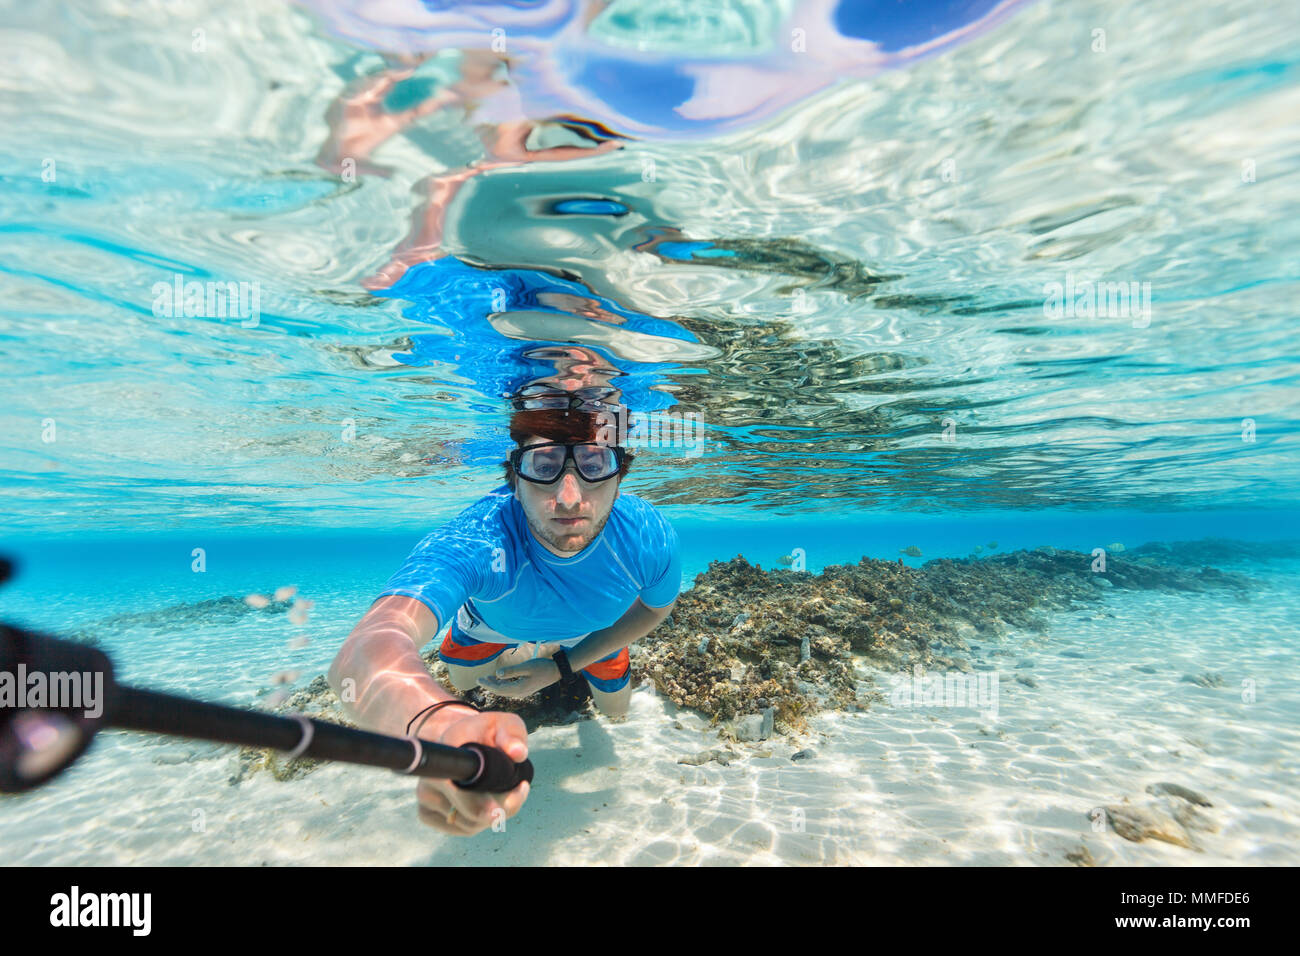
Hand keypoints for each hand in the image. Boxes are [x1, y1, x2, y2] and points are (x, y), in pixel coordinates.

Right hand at [414, 708, 529, 835]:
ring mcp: (425, 795)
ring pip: (469, 824)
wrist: (462, 741)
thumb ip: (513, 735)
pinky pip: (463, 829)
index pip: (457, 779)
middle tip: (520, 789)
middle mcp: (430, 773)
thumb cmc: (487, 734)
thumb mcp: (506, 725)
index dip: (475, 800)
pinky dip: (481, 822)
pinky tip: (487, 802)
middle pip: (471, 812)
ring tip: (503, 791)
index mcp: (448, 746)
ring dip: (494, 815)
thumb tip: (517, 752)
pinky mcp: (426, 813)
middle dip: (501, 807)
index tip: (497, 810)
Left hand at [477, 658, 560, 697]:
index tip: (478, 679)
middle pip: (500, 691)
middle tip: (479, 679)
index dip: (487, 684)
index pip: (498, 689)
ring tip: (487, 678)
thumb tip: (497, 674)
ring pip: (505, 690)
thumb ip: (512, 671)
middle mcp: (520, 693)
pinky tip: (500, 678)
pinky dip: (503, 684)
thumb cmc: (542, 666)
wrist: (557, 671)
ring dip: (496, 685)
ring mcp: (523, 692)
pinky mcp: (526, 689)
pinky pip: (510, 689)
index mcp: (519, 689)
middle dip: (489, 685)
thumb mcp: (526, 667)